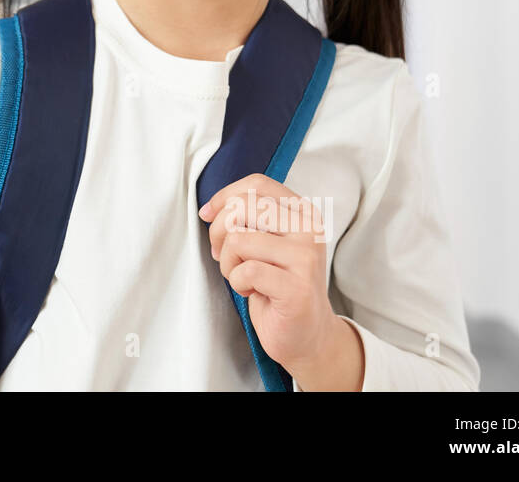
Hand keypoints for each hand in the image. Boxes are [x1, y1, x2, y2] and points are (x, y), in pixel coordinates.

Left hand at [199, 174, 358, 387]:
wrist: (307, 333)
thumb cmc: (279, 285)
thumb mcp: (266, 242)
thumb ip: (249, 218)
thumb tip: (209, 210)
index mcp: (303, 212)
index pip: (257, 184)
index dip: (224, 197)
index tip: (208, 215)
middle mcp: (309, 230)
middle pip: (243, 207)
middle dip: (219, 231)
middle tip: (222, 254)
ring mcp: (306, 258)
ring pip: (239, 239)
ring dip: (228, 263)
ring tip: (242, 276)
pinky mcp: (297, 288)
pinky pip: (246, 271)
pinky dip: (238, 283)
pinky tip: (252, 291)